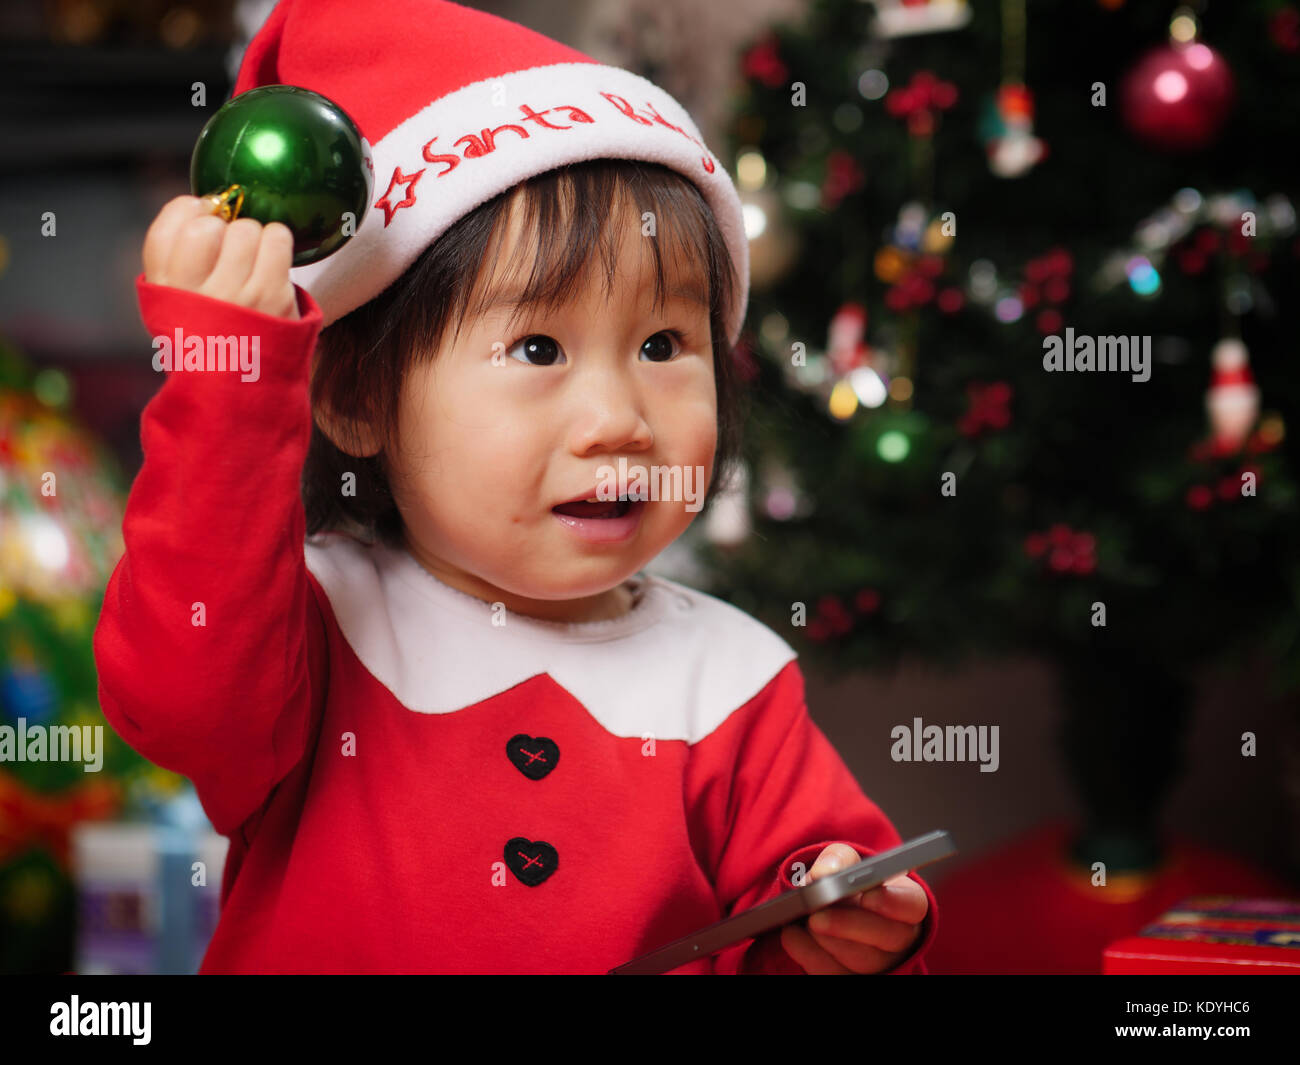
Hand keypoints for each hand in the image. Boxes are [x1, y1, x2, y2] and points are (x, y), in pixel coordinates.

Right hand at [143, 195, 298, 319]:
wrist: (248, 377)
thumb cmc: (213, 328)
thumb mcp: (178, 299)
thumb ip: (179, 255)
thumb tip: (209, 202)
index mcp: (164, 293)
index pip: (165, 232)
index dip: (186, 210)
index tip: (204, 211)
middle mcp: (195, 296)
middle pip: (207, 227)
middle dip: (222, 226)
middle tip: (232, 246)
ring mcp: (236, 297)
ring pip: (245, 229)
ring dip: (254, 235)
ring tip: (255, 259)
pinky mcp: (273, 296)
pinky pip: (277, 238)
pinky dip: (277, 239)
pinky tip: (274, 257)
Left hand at [778, 843, 927, 973]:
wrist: (830, 908)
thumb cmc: (846, 884)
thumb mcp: (845, 862)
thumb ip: (839, 859)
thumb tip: (825, 872)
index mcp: (906, 902)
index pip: (911, 904)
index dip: (892, 902)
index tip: (867, 894)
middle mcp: (899, 936)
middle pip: (887, 937)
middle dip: (849, 926)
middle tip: (817, 916)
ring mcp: (880, 963)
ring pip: (863, 962)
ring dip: (828, 942)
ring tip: (804, 923)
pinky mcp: (854, 976)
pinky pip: (837, 975)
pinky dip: (811, 957)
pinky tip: (792, 936)